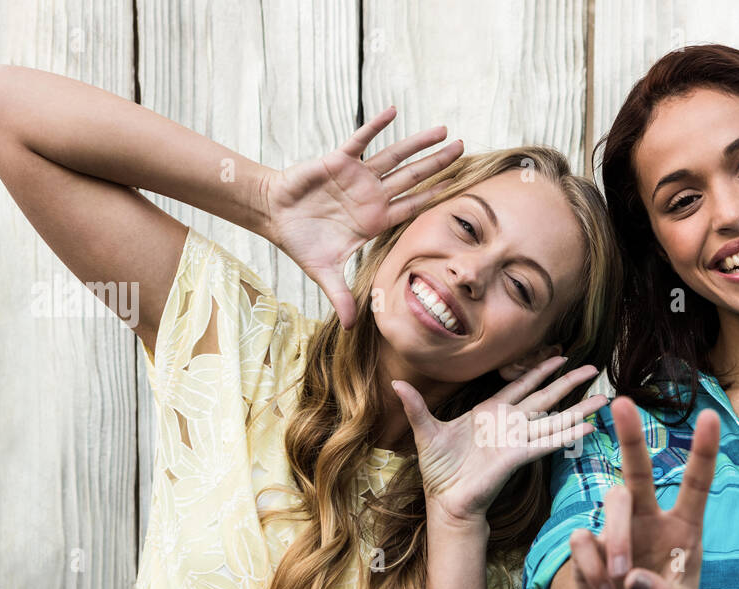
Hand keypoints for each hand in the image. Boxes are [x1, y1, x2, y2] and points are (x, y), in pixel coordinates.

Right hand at [263, 106, 463, 328]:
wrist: (273, 216)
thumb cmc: (301, 241)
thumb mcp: (323, 272)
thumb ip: (340, 296)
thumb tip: (349, 328)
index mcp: (374, 219)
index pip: (412, 207)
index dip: (435, 198)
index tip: (460, 190)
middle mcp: (372, 195)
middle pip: (413, 177)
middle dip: (438, 164)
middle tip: (465, 148)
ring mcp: (357, 176)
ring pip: (394, 156)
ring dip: (418, 143)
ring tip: (444, 130)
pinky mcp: (337, 161)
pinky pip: (359, 140)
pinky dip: (376, 126)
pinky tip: (394, 111)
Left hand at [391, 356, 608, 527]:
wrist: (444, 499)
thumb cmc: (438, 469)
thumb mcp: (425, 431)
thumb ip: (416, 406)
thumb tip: (396, 383)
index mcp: (491, 412)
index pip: (522, 385)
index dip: (541, 370)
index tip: (561, 357)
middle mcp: (509, 424)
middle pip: (546, 398)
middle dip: (570, 383)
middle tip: (593, 369)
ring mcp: (516, 440)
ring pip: (554, 419)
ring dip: (579, 409)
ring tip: (603, 399)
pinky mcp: (517, 457)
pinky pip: (546, 443)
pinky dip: (567, 436)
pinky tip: (587, 429)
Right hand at [566, 396, 719, 588]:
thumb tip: (633, 579)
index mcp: (683, 531)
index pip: (696, 485)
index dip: (703, 452)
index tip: (709, 417)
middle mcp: (648, 521)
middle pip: (637, 470)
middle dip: (630, 436)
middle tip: (620, 402)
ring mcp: (615, 532)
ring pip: (612, 504)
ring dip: (616, 540)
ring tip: (618, 582)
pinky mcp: (586, 548)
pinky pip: (582, 542)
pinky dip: (593, 571)